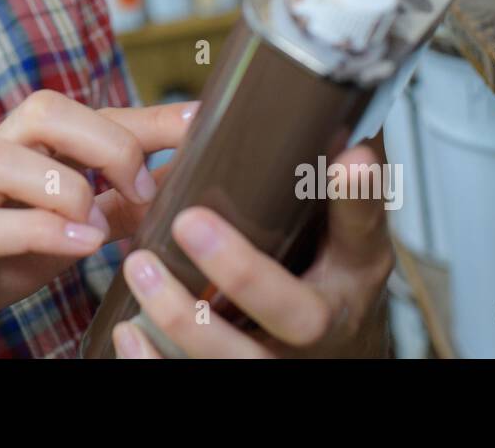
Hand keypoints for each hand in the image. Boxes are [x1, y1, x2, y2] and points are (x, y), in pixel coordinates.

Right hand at [0, 90, 196, 357]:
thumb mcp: (57, 234)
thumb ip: (107, 210)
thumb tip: (170, 189)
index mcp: (24, 156)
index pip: (89, 116)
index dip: (147, 116)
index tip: (204, 121)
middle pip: (41, 109)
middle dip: (104, 138)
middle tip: (143, 188)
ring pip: (3, 155)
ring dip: (66, 184)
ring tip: (101, 224)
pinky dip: (38, 231)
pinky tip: (80, 247)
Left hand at [110, 142, 393, 357]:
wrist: (335, 357)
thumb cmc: (329, 280)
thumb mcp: (344, 235)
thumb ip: (336, 181)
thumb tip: (340, 110)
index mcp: (355, 270)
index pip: (365, 230)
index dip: (358, 198)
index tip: (344, 158)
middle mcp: (328, 325)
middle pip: (298, 313)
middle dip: (243, 271)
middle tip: (190, 222)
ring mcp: (284, 363)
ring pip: (240, 359)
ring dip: (185, 318)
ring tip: (140, 266)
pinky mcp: (246, 380)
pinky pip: (201, 384)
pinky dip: (158, 364)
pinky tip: (128, 332)